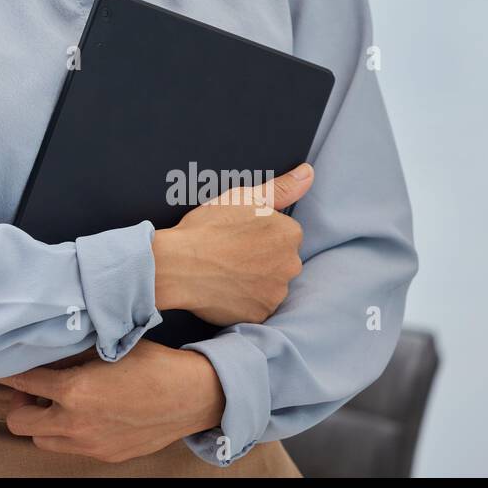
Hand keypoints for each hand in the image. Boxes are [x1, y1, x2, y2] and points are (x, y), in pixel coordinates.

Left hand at [0, 341, 223, 461]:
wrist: (189, 396)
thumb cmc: (151, 363)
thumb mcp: (105, 347)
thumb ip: (71, 352)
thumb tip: (45, 346)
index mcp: (73, 392)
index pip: (22, 383)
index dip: (6, 374)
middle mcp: (76, 424)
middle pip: (19, 423)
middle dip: (19, 404)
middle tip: (33, 389)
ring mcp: (90, 445)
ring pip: (42, 442)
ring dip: (42, 423)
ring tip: (57, 403)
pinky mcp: (105, 456)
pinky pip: (71, 449)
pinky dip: (67, 433)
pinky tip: (83, 414)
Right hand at [153, 162, 312, 326]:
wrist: (178, 264)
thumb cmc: (208, 226)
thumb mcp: (243, 197)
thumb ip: (281, 187)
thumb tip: (308, 172)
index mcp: (289, 234)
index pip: (283, 234)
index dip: (258, 233)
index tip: (237, 234)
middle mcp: (291, 265)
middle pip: (280, 260)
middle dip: (261, 257)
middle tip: (229, 252)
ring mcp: (276, 292)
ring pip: (269, 284)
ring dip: (254, 279)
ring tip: (224, 270)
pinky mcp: (260, 314)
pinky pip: (257, 306)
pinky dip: (244, 299)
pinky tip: (224, 288)